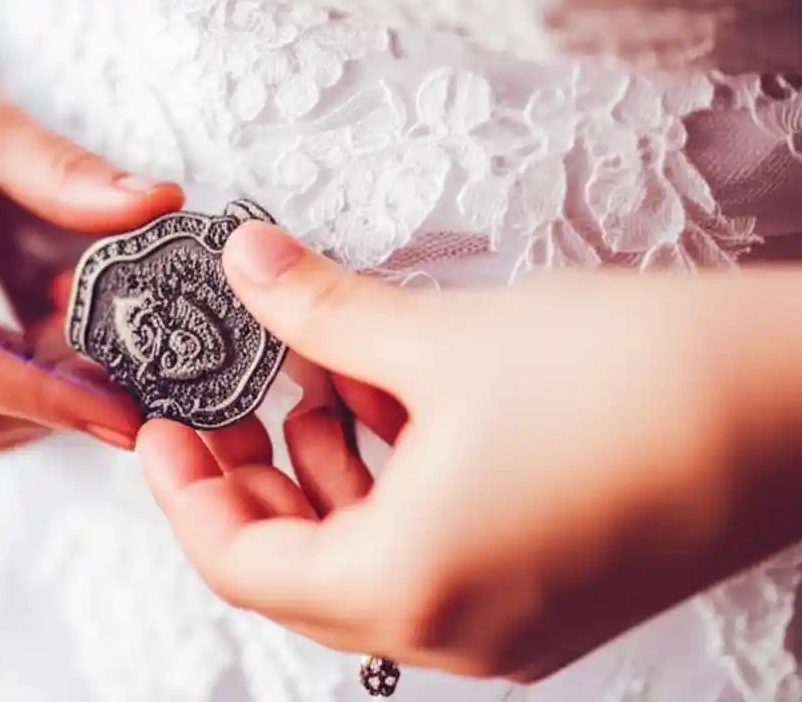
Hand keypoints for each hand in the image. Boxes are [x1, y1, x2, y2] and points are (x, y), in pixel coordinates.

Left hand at [139, 221, 801, 679]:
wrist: (800, 401)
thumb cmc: (640, 383)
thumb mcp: (441, 337)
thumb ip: (321, 309)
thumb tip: (253, 269)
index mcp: (408, 585)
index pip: (241, 564)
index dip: (185, 493)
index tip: (162, 433)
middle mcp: (455, 631)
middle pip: (298, 575)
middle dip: (252, 483)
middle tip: (229, 409)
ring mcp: (509, 627)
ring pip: (366, 569)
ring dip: (326, 483)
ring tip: (320, 390)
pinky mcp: (552, 599)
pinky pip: (432, 563)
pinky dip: (393, 498)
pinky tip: (396, 413)